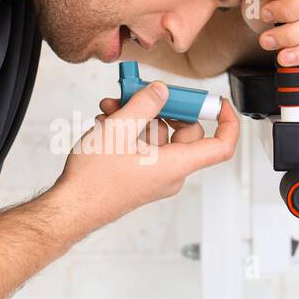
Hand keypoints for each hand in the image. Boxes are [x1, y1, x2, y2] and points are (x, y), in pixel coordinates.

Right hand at [53, 81, 238, 225]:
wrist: (72, 206)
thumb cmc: (94, 180)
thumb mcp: (120, 129)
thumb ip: (146, 104)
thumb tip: (161, 91)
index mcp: (176, 165)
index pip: (221, 146)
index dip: (226, 122)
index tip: (217, 102)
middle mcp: (171, 172)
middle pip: (186, 132)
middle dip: (162, 108)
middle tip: (144, 92)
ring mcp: (155, 174)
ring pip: (159, 135)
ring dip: (138, 116)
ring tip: (111, 108)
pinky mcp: (140, 174)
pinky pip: (145, 146)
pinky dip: (130, 130)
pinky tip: (108, 122)